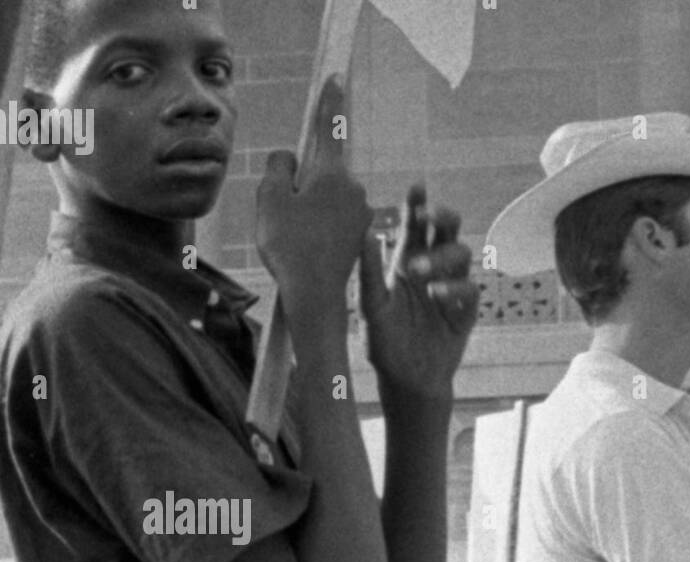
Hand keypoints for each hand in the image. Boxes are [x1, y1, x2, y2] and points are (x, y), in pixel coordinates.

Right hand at [256, 76, 371, 313]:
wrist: (316, 299)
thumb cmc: (291, 248)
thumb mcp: (271, 199)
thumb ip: (279, 167)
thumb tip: (291, 159)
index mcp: (333, 173)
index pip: (329, 126)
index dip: (329, 101)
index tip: (336, 77)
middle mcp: (355, 189)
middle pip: (320, 171)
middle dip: (300, 183)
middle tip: (285, 216)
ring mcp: (361, 215)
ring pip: (325, 199)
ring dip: (308, 210)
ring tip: (295, 239)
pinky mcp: (361, 237)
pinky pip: (332, 221)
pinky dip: (318, 228)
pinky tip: (308, 250)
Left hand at [360, 187, 478, 397]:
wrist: (407, 381)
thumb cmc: (384, 343)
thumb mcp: (371, 308)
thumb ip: (369, 272)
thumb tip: (366, 233)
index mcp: (407, 262)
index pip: (415, 226)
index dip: (418, 205)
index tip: (416, 188)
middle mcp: (432, 270)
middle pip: (447, 230)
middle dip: (443, 216)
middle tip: (430, 216)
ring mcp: (451, 289)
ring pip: (462, 254)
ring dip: (442, 257)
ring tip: (419, 272)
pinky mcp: (465, 312)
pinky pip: (470, 290)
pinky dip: (455, 288)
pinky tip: (437, 295)